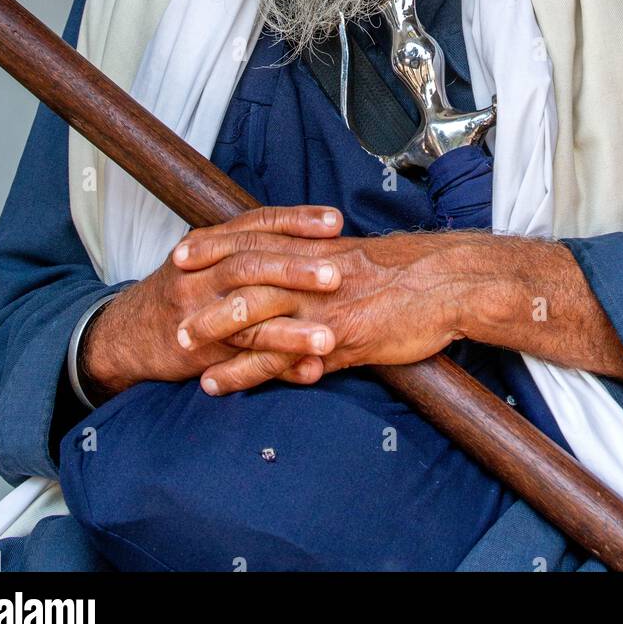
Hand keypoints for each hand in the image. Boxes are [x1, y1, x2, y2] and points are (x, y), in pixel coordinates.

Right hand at [80, 204, 345, 399]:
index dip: (296, 220)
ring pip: (247, 315)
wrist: (124, 333)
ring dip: (291, 329)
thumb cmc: (183, 291)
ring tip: (330, 337)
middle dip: (295, 268)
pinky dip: (278, 366)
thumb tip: (316, 240)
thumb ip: (251, 248)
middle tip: (337, 274)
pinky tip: (311, 371)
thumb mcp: (207, 258)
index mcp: (210, 243)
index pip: (256, 223)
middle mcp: (200, 272)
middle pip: (251, 263)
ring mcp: (197, 313)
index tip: (336, 222)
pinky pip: (242, 359)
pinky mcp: (198, 352)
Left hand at [174, 226, 481, 394]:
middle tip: (169, 296)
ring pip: (253, 314)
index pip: (256, 239)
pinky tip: (219, 384)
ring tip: (180, 346)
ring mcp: (321, 305)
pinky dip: (244, 372)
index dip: (217, 244)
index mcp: (321, 248)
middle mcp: (314, 272)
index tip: (183, 249)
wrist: (453, 283)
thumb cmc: (418, 272)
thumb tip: (313, 276)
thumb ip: (333, 269)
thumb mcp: (368, 261)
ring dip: (213, 331)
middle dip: (204, 287)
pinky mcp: (334, 339)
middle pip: (244, 274)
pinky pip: (279, 358)